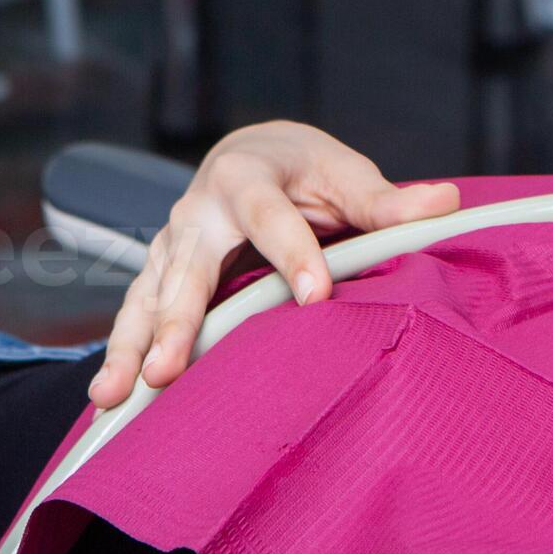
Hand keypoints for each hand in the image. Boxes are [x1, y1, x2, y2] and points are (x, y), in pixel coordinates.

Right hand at [89, 123, 461, 408]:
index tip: (315, 295)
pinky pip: (134, 314)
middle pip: (189, 267)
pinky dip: (120, 353)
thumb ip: (385, 198)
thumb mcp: (345, 173)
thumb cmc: (304, 170)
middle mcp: (198, 211)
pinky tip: (109, 399)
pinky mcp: (159, 274)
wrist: (251, 154)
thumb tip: (443, 203)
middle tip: (169, 367)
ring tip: (119, 394)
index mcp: (248, 177)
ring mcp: (172, 245)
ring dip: (132, 346)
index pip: (272, 218)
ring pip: (148, 296)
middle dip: (176, 319)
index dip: (295, 255)